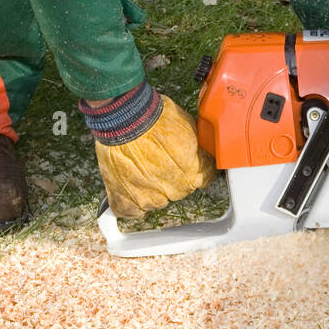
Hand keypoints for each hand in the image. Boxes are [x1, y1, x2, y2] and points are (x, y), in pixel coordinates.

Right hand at [80, 84, 215, 218]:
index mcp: (193, 171)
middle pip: (180, 191)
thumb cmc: (155, 116)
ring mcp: (149, 196)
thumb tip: (200, 151)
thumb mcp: (188, 126)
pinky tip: (130, 189)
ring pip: (157, 202)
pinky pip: (132, 212)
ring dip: (152, 190)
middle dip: (173, 178)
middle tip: (159, 161)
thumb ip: (196, 147)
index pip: (204, 180)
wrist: (125, 118)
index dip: (195, 169)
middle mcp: (175, 188)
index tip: (186, 164)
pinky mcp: (125, 198)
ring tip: (142, 169)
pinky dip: (131, 203)